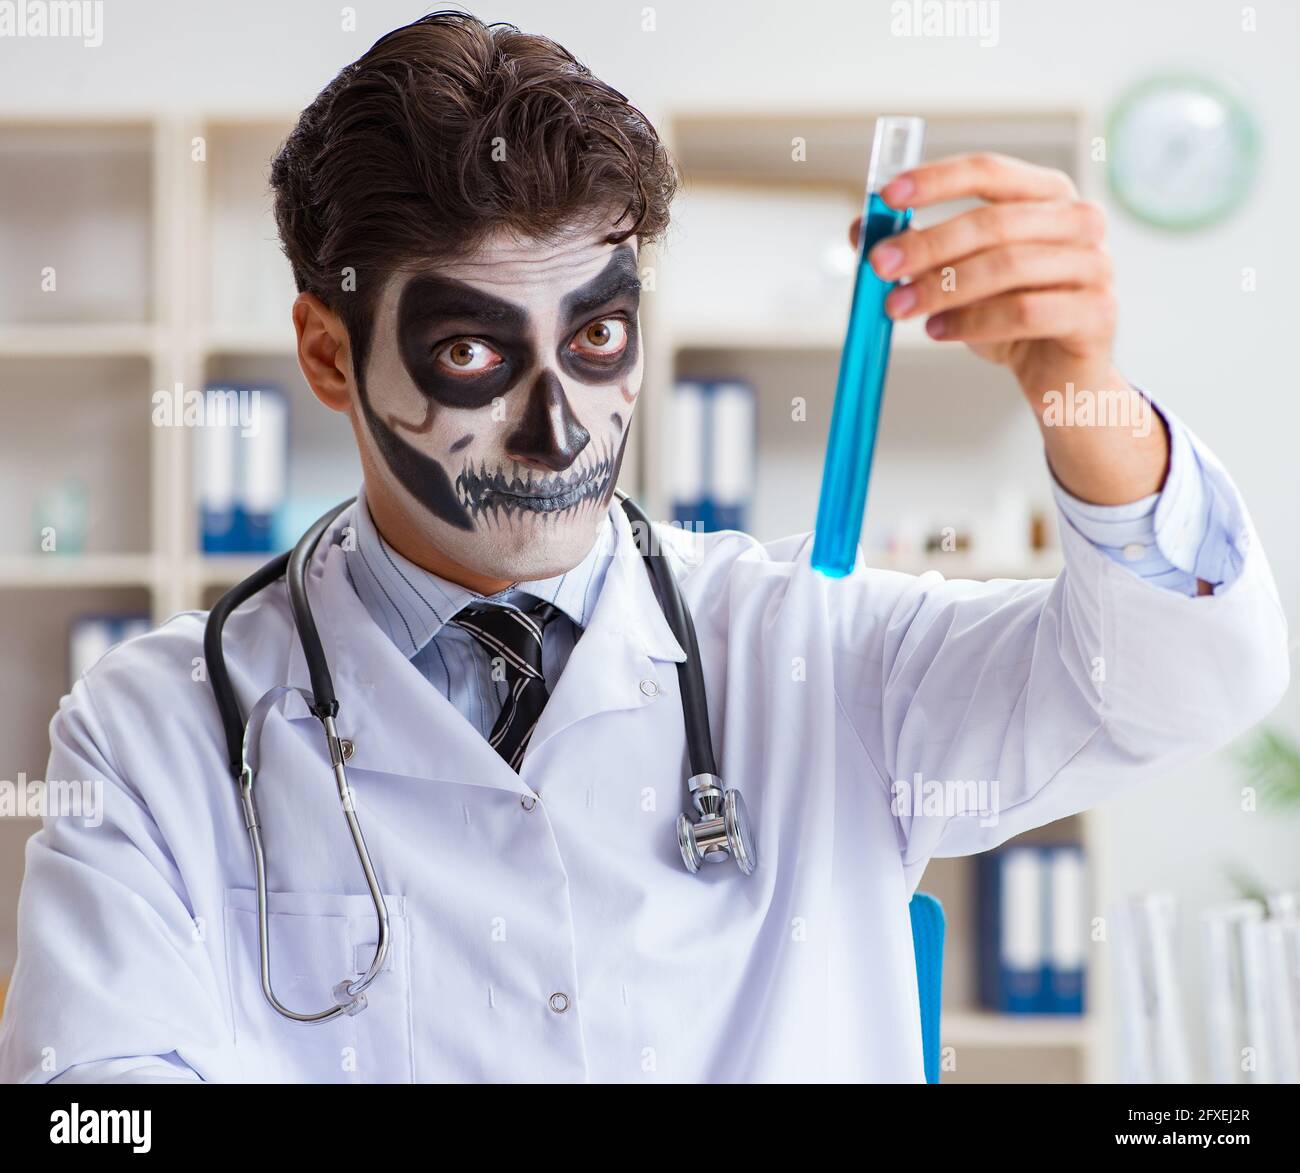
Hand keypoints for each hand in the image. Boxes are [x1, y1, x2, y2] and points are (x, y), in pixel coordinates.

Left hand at [849, 152, 1167, 506]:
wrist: (1058, 376)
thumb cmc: (1009, 318)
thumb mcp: (959, 278)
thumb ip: (918, 248)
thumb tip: (860, 229)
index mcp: (1046, 195)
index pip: (989, 171)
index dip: (936, 180)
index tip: (887, 196)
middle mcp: (1079, 220)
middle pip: (993, 222)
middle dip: (928, 244)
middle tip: (880, 267)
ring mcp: (1095, 265)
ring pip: (1007, 267)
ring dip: (942, 288)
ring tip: (900, 308)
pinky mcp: (1097, 313)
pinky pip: (1024, 312)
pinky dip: (972, 322)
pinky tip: (938, 331)